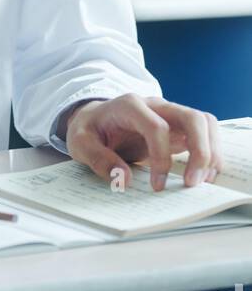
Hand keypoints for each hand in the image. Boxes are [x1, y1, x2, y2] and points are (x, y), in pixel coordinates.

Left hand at [65, 94, 221, 191]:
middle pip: (192, 118)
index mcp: (130, 105)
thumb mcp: (80, 143)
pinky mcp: (178, 127)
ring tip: (203, 182)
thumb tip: (124, 179)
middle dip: (200, 152)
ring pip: (205, 123)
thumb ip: (98, 159)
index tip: (157, 185)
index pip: (157, 127)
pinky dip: (211, 153)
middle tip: (192, 183)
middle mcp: (155, 105)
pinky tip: (203, 175)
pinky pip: (205, 133)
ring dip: (211, 152)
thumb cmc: (90, 130)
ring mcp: (170, 114)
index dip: (161, 158)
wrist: (95, 119)